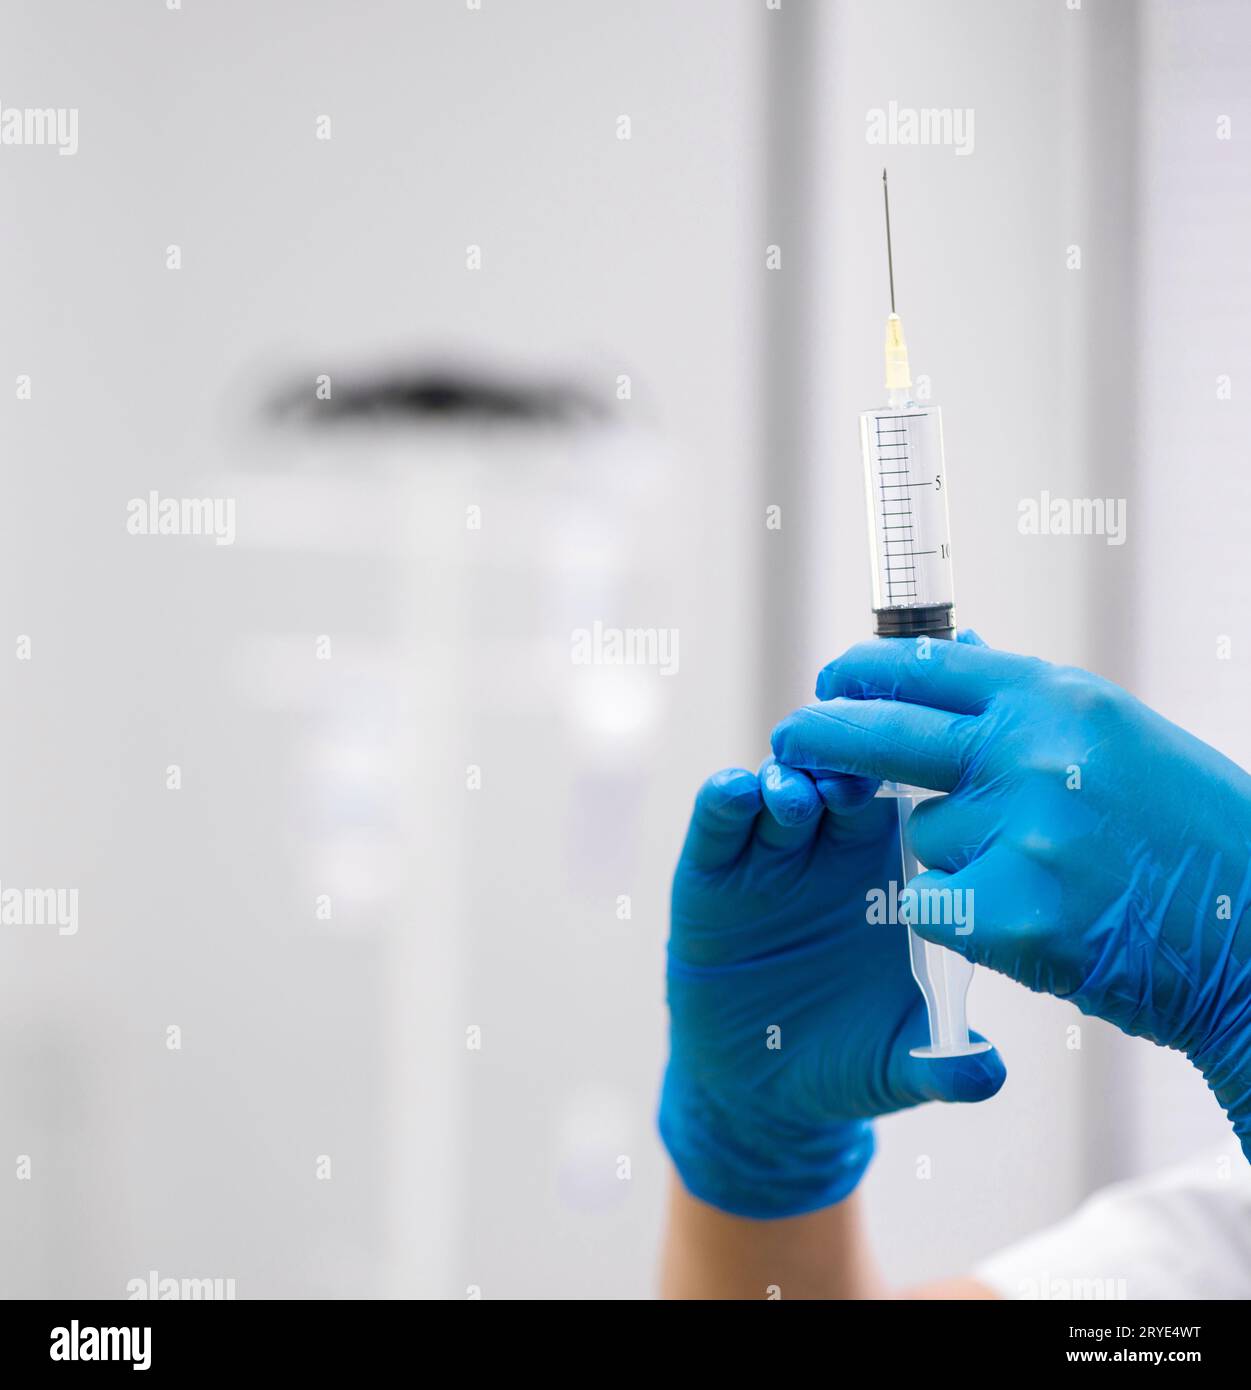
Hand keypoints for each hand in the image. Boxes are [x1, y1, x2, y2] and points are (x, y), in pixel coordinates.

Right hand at [659, 759, 1004, 1219]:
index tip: (922, 781)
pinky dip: (724, 798)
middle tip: (849, 780)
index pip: (905, 809)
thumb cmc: (849, 1063)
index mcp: (888, 877)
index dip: (912, 785)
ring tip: (793, 799)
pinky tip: (734, 792)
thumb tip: (989, 1075)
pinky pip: (717, 823)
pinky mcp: (708, 874)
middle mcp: (829, 852)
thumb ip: (944, 1062)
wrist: (763, 1093)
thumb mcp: (901, 1063)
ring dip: (786, 779)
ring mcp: (768, 858)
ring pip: (778, 790)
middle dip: (845, 767)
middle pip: (840, 781)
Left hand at [770, 636, 1250, 1158]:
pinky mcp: (1009, 914)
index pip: (924, 665)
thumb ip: (1030, 703)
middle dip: (822, 734)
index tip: (831, 679)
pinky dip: (962, 916)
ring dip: (959, 856)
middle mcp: (1029, 753)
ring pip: (924, 837)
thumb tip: (960, 651)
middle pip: (880, 734)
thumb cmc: (1195, 835)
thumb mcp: (1118, 738)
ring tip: (1048, 874)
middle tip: (788, 735)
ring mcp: (1018, 834)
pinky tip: (1032, 921)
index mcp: (1056, 699)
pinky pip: (930, 905)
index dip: (863, 671)